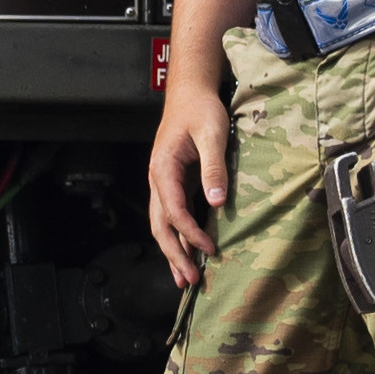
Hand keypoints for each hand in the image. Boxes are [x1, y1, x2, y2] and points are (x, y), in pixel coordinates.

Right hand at [147, 77, 234, 285]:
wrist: (190, 92)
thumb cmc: (200, 110)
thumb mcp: (212, 134)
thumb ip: (213, 168)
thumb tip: (216, 203)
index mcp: (163, 169)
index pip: (173, 211)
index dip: (190, 234)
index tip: (210, 250)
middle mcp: (157, 180)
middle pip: (160, 225)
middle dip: (174, 254)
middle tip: (190, 281)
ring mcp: (164, 183)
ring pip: (162, 224)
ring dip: (173, 251)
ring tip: (184, 277)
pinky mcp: (175, 183)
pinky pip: (173, 215)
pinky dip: (179, 236)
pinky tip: (189, 251)